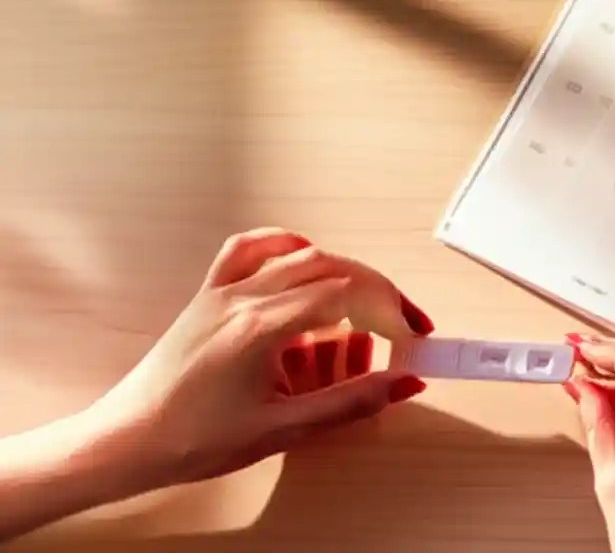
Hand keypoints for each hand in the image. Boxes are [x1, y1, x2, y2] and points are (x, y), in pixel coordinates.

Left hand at [91, 228, 434, 487]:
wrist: (128, 441)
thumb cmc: (194, 440)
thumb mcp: (283, 429)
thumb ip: (349, 402)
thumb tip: (402, 383)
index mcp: (261, 326)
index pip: (346, 295)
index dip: (390, 310)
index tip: (412, 335)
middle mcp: (243, 297)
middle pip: (330, 268)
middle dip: (378, 292)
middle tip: (405, 323)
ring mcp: (223, 291)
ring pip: (299, 256)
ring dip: (343, 274)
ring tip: (366, 308)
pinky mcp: (209, 295)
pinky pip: (251, 249)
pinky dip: (287, 247)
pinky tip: (306, 263)